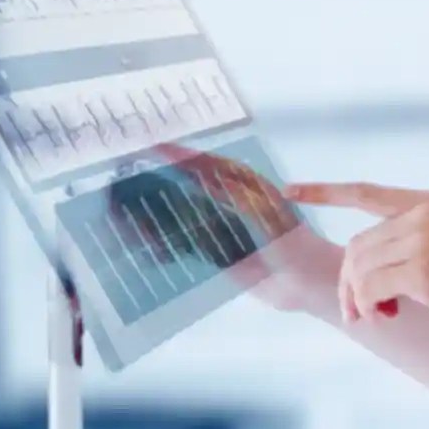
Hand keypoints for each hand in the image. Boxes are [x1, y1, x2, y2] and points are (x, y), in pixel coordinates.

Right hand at [105, 142, 341, 313]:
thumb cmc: (288, 240)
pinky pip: (185, 247)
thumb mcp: (257, 209)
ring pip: (181, 218)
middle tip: (125, 179)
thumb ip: (227, 192)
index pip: (201, 164)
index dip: (176, 155)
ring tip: (123, 210)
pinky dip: (165, 244)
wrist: (305, 281)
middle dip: (157, 183)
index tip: (148, 147)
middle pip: (186, 189)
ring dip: (156, 215)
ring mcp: (222, 230)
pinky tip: (144, 243)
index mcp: (241, 186)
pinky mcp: (219, 257)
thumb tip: (195, 171)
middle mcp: (228, 204)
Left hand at [286, 182, 428, 348]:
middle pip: (356, 246)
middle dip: (348, 283)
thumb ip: (410, 244)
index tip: (289, 191)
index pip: (366, 192)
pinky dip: (367, 306)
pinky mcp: (423, 272)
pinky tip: (386, 315)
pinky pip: (369, 288)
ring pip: (358, 268)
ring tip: (377, 316)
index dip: (324, 192)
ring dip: (357, 299)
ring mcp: (424, 240)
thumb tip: (358, 269)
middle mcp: (425, 214)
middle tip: (359, 312)